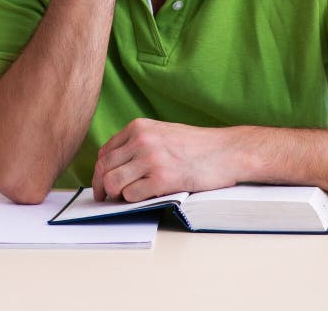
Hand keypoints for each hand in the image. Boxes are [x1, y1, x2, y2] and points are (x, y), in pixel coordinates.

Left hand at [92, 118, 241, 201]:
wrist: (226, 151)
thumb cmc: (196, 146)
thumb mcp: (162, 133)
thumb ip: (138, 143)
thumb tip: (111, 167)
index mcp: (139, 127)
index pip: (104, 153)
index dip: (100, 172)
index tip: (104, 183)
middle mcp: (142, 140)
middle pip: (104, 169)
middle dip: (103, 187)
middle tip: (109, 197)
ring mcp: (151, 159)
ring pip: (113, 183)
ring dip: (118, 195)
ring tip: (130, 196)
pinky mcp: (162, 179)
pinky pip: (131, 196)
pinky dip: (135, 200)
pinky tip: (148, 195)